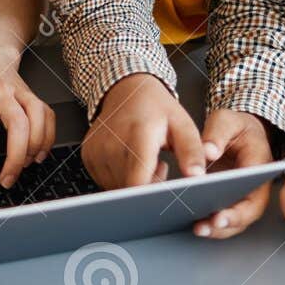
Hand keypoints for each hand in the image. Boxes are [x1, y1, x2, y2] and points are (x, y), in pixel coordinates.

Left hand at [0, 31, 54, 202]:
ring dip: (33, 151)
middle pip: (18, 129)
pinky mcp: (33, 94)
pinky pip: (48, 117)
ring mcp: (20, 92)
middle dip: (15, 161)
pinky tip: (38, 152)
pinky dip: (47, 138)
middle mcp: (0, 92)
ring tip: (22, 166)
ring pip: (38, 122)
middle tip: (5, 181)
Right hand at [80, 73, 205, 190]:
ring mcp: (95, 151)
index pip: (138, 182)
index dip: (152, 194)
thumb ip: (192, 151)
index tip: (165, 192)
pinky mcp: (88, 156)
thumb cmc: (156, 109)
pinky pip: (105, 181)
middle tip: (161, 168)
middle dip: (148, 188)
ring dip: (134, 184)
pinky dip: (120, 179)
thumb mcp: (182, 124)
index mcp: (137, 135)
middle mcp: (111, 144)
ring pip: (116, 187)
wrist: (127, 91)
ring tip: (146, 163)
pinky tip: (131, 163)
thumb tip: (196, 175)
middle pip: (128, 188)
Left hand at [191, 109, 273, 238]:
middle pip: (245, 213)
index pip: (253, 193)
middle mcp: (256, 186)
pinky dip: (209, 222)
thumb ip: (218, 132)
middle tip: (204, 228)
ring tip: (196, 228)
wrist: (241, 132)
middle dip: (225, 225)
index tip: (220, 216)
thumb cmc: (237, 127)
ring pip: (234, 220)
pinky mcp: (230, 200)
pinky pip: (222, 216)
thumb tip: (208, 152)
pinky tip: (189, 221)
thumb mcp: (227, 120)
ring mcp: (244, 196)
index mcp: (259, 165)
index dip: (238, 210)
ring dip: (216, 229)